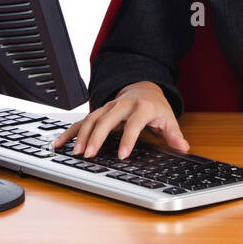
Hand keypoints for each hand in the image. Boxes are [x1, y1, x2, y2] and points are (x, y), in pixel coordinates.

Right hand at [52, 81, 188, 157]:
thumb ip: (174, 134)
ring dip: (81, 135)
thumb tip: (183, 147)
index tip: (122, 155)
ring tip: (76, 152)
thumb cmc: (155, 107)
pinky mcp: (98, 111)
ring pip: (92, 119)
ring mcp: (108, 107)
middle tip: (90, 154)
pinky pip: (82, 121)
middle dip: (97, 136)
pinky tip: (59, 143)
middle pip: (107, 119)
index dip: (128, 139)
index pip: (134, 123)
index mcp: (142, 107)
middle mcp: (122, 105)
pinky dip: (70, 132)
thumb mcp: (168, 119)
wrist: (144, 88)